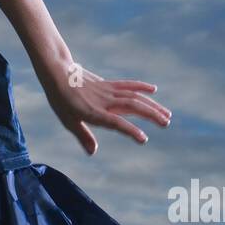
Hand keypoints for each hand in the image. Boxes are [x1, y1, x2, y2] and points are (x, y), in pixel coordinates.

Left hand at [42, 62, 171, 155]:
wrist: (57, 72)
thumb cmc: (60, 99)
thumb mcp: (68, 120)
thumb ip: (83, 136)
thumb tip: (93, 152)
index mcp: (95, 112)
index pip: (116, 123)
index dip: (130, 131)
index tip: (144, 139)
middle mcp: (105, 101)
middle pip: (133, 107)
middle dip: (151, 115)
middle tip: (166, 123)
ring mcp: (108, 91)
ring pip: (135, 97)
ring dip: (151, 105)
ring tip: (166, 114)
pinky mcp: (108, 84)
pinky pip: (128, 85)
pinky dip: (141, 87)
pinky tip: (154, 89)